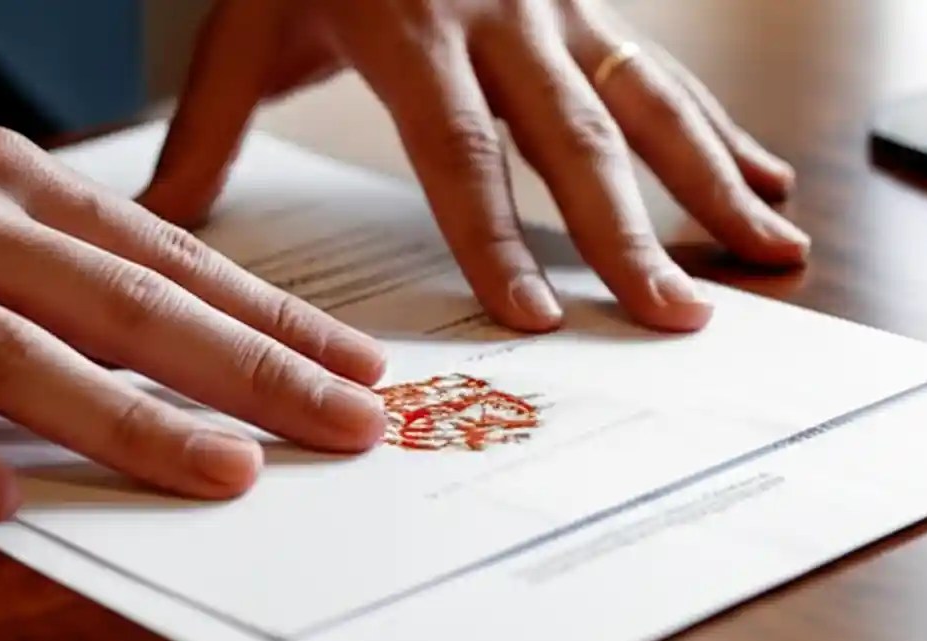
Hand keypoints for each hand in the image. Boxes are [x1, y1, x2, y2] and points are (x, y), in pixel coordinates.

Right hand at [0, 116, 386, 520]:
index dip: (276, 318)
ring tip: (227, 472)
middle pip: (134, 306)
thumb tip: (203, 334)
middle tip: (347, 423)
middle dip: (253, 372)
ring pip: (21, 355)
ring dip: (129, 420)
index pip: (181, 261)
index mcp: (23, 186)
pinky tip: (1, 501)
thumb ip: (79, 262)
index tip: (359, 365)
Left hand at [140, 0, 808, 333]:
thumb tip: (154, 229)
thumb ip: (207, 127)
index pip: (462, 152)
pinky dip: (721, 133)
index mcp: (410, 26)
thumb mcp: (241, 19)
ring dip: (715, 183)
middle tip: (678, 318)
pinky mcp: (589, 5)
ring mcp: (559, 7)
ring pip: (649, 104)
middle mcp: (502, 15)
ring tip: (772, 251)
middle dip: (633, 237)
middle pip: (577, 141)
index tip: (539, 323)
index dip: (499, 240)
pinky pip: (663, 75)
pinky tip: (768, 180)